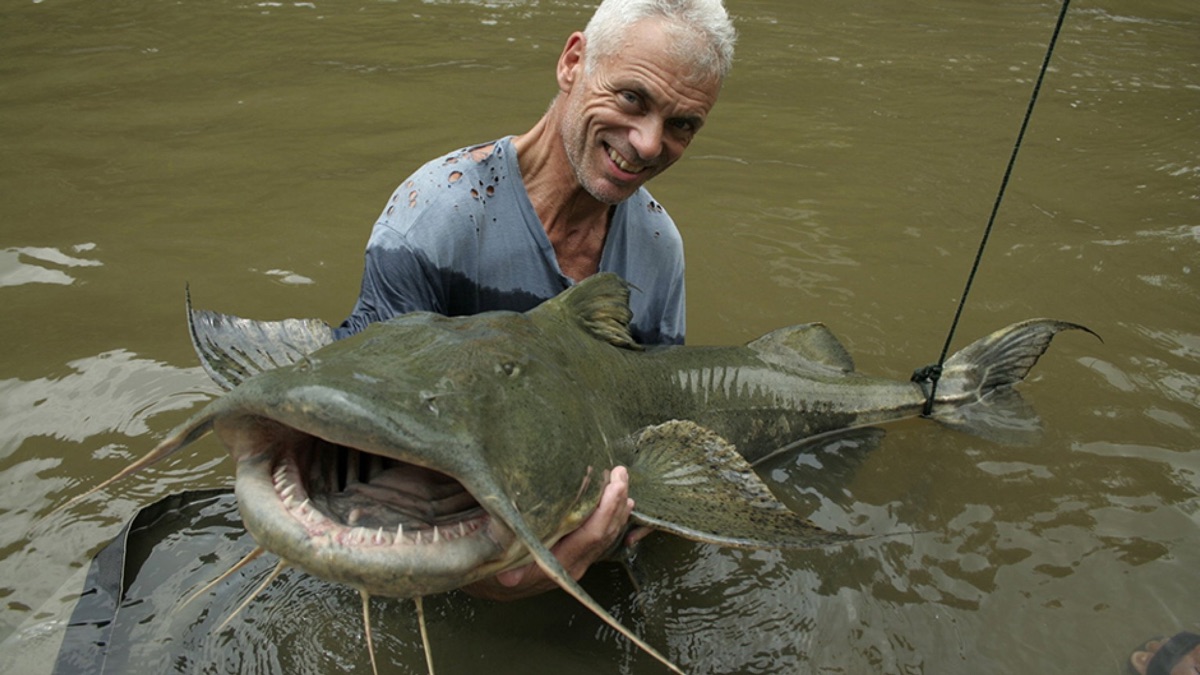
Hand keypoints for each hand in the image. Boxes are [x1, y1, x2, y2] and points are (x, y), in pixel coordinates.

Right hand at [461, 465, 651, 600]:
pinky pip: (602, 537)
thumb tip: (509, 577)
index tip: (614, 485)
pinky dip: (613, 517)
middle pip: (606, 532)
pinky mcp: (578, 556)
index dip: (606, 509)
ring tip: (622, 482)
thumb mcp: (494, 564)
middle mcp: (573, 565)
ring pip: (608, 535)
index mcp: (557, 565)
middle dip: (617, 501)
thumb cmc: (493, 568)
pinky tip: (620, 503)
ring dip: (618, 508)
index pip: (592, 535)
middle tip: (621, 473)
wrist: (496, 587)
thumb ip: (505, 568)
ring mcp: (578, 562)